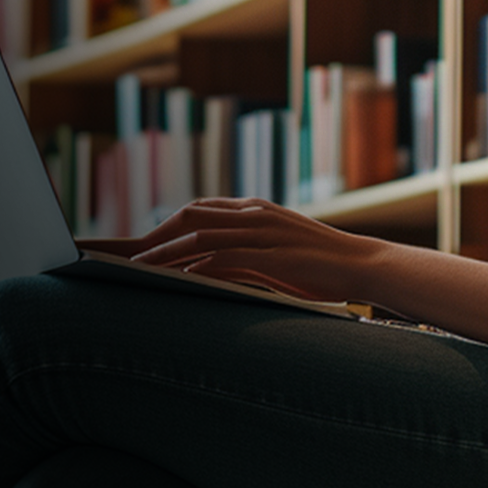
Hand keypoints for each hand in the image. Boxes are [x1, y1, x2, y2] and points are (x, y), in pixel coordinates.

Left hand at [128, 197, 380, 301]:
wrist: (362, 264)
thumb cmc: (321, 264)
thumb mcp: (278, 251)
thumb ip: (245, 251)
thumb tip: (205, 265)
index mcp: (256, 209)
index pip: (200, 209)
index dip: (166, 225)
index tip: (140, 243)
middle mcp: (255, 214)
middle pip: (191, 216)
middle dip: (155, 234)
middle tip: (124, 255)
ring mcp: (263, 233)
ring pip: (201, 236)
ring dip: (165, 252)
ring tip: (136, 268)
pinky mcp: (272, 255)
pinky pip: (224, 257)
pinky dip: (196, 265)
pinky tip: (177, 278)